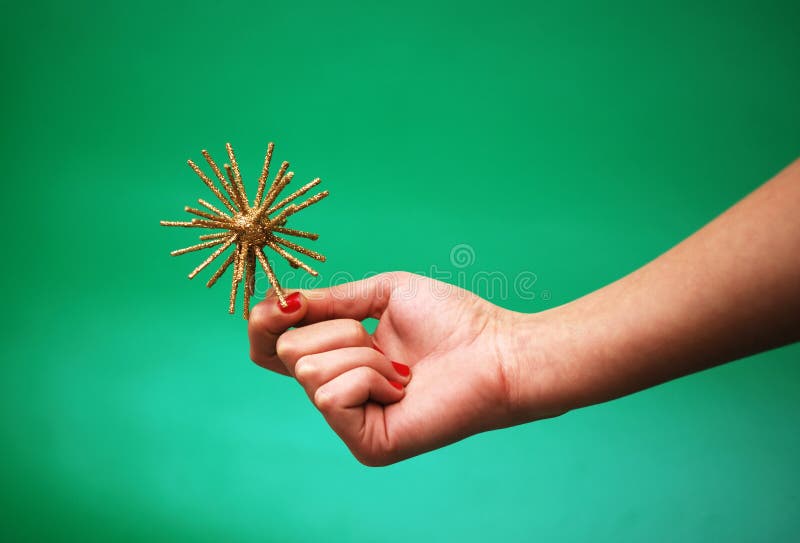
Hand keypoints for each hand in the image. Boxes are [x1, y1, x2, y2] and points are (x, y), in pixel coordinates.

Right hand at [248, 272, 547, 465]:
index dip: (264, 323)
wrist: (497, 351)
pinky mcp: (365, 444)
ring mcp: (349, 421)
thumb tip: (281, 303)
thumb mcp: (381, 294)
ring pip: (309, 369)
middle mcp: (338, 391)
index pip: (271, 348)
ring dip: (361, 353)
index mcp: (339, 357)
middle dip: (337, 330)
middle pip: (287, 351)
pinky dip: (369, 377)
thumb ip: (330, 301)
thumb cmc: (452, 320)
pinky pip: (331, 396)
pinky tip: (402, 386)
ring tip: (402, 368)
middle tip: (381, 341)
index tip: (284, 303)